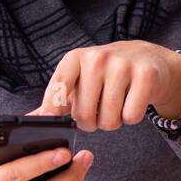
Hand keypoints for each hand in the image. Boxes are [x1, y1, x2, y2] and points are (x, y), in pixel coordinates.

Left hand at [35, 40, 180, 131]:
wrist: (149, 58)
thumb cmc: (107, 74)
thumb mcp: (80, 78)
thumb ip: (56, 99)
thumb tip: (31, 119)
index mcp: (75, 58)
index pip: (58, 89)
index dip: (53, 110)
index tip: (52, 122)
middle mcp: (97, 58)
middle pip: (84, 114)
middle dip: (91, 123)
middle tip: (98, 112)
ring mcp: (122, 65)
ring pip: (109, 120)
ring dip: (112, 122)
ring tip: (116, 105)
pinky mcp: (145, 75)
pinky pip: (131, 117)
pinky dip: (131, 118)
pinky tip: (132, 101)